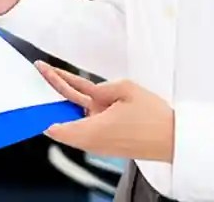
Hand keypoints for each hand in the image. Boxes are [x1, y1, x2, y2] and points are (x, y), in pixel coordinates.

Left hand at [35, 61, 175, 162]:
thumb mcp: (127, 89)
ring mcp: (99, 143)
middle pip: (63, 119)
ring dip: (69, 103)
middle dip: (55, 94)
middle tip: (45, 70)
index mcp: (94, 129)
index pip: (58, 125)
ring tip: (60, 76)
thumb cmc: (153, 118)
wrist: (172, 140)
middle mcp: (93, 139)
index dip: (45, 107)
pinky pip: (87, 126)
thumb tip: (91, 92)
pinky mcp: (107, 143)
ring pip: (75, 122)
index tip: (41, 82)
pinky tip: (81, 94)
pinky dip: (80, 112)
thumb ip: (102, 88)